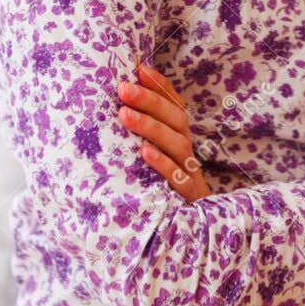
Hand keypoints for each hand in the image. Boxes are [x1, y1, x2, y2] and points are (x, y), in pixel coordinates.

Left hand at [117, 62, 210, 201]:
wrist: (187, 237)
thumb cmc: (161, 193)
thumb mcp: (153, 161)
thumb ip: (143, 136)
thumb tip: (113, 105)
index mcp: (179, 140)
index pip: (175, 105)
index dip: (160, 86)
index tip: (139, 69)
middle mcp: (187, 152)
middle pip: (176, 119)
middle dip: (149, 101)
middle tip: (122, 88)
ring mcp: (190, 174)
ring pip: (177, 143)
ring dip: (151, 127)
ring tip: (124, 115)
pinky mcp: (189, 199)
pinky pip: (179, 178)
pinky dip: (163, 164)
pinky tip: (144, 153)